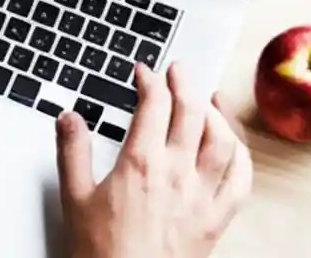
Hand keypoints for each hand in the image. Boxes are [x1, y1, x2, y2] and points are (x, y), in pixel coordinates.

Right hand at [56, 63, 251, 257]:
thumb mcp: (74, 198)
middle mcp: (176, 174)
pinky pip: (241, 181)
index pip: (153, 105)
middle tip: (178, 70)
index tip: (144, 73)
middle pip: (192, 112)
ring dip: (218, 113)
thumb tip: (68, 117)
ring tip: (209, 98)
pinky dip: (241, 157)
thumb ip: (72, 152)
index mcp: (140, 164)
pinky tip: (234, 146)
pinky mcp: (216, 219)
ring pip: (222, 140)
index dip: (150, 81)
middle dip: (185, 83)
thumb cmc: (101, 253)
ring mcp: (201, 196)